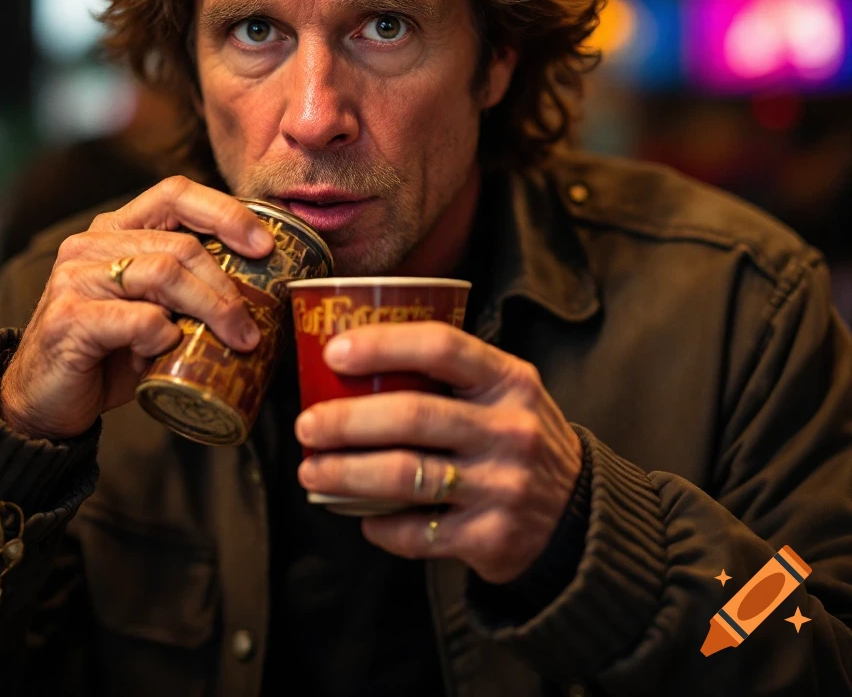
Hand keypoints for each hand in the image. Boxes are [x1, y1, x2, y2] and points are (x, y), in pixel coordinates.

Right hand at [0, 176, 274, 439]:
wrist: (42, 402)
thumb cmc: (108, 354)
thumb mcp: (153, 309)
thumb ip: (188, 289)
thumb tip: (260, 289)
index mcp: (116, 230)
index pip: (176, 193)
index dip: (226, 212)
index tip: (264, 246)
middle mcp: (91, 244)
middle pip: (180, 244)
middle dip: (226, 286)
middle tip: (249, 326)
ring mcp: (76, 278)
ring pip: (164, 274)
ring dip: (209, 310)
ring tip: (231, 341)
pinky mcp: (70, 318)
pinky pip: (139, 319)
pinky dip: (163, 339)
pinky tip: (161, 357)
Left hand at [293, 323, 582, 584]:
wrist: (575, 516)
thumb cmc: (515, 438)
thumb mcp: (504, 393)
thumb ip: (449, 375)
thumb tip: (353, 360)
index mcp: (509, 380)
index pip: (441, 347)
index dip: (382, 345)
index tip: (335, 353)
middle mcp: (510, 430)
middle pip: (411, 415)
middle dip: (345, 420)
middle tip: (308, 425)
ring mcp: (503, 486)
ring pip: (404, 476)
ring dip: (344, 474)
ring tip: (312, 470)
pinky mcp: (492, 538)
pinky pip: (416, 532)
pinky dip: (378, 525)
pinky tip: (360, 516)